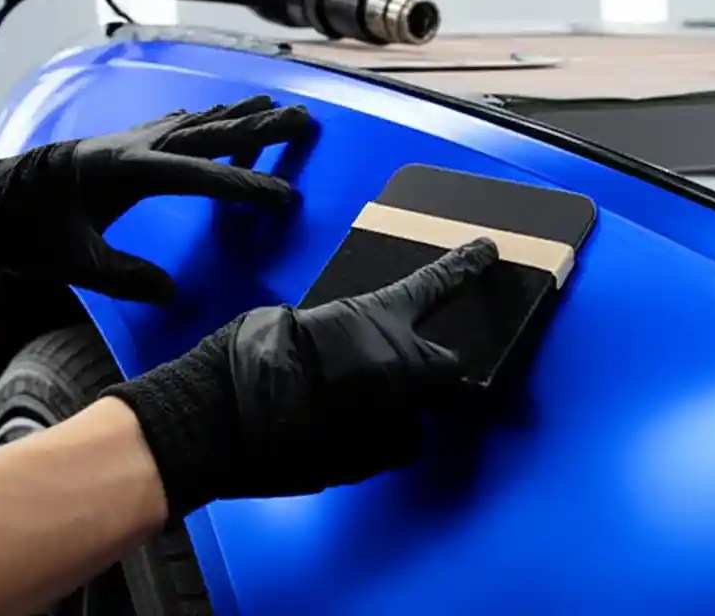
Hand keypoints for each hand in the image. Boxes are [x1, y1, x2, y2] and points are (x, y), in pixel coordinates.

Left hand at [0, 96, 311, 301]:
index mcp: (125, 170)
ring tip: (276, 107)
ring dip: (238, 116)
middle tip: (305, 119)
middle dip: (261, 127)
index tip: (286, 195)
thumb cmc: (22, 235)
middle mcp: (131, 147)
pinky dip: (203, 121)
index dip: (246, 185)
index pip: (201, 175)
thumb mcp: (74, 264)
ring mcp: (126, 141)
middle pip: (210, 133)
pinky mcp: (118, 147)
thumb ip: (125, 277)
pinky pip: (174, 128)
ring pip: (196, 124)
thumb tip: (171, 291)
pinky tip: (213, 115)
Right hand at [102, 238, 499, 517]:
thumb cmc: (251, 357)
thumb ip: (342, 333)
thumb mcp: (300, 321)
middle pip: (446, 370)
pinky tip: (333, 437)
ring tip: (346, 413)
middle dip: (431, 370)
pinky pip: (387, 450)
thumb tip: (346, 351)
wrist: (228, 417)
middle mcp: (401, 370)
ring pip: (416, 422)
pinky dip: (371, 445)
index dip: (464, 267)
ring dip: (396, 416)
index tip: (486, 252)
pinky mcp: (374, 462)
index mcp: (379, 319)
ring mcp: (392, 420)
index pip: (435, 286)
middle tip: (403, 372)